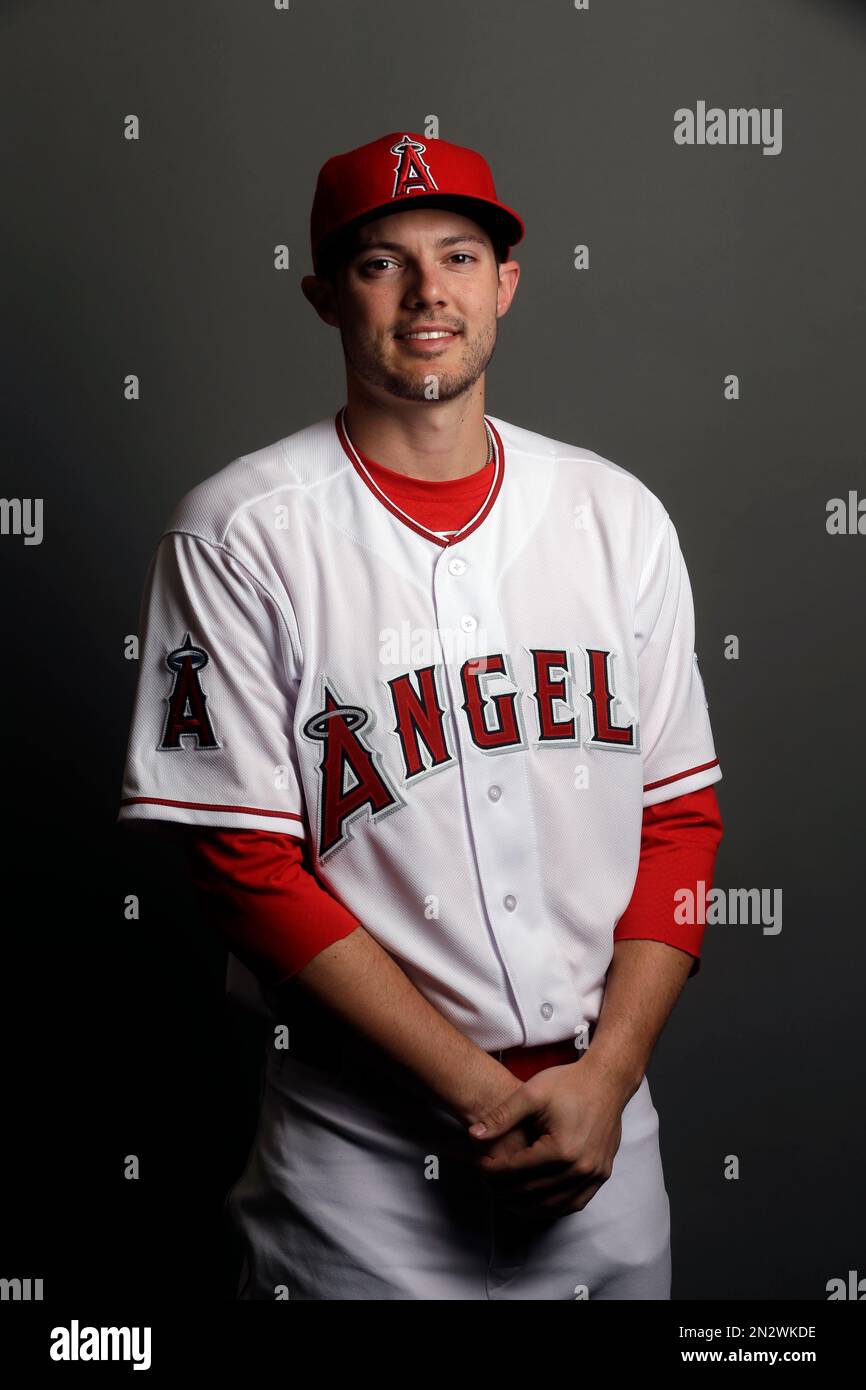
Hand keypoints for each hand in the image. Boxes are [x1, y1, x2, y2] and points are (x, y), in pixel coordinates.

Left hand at [464, 1056, 631, 1218]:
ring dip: (525, 1205)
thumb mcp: (531, 1093)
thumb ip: (501, 1117)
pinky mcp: (602, 1174)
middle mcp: (580, 1168)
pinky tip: (535, 1201)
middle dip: (503, 1189)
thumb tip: (473, 1136)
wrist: (606, 1080)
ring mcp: (594, 1174)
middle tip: (485, 1181)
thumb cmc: (569, 1083)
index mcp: (561, 1150)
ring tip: (504, 1194)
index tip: (476, 1164)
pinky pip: (574, 1203)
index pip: (516, 1170)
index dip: (492, 1170)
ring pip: (552, 1205)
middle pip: (532, 1192)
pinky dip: (551, 1207)